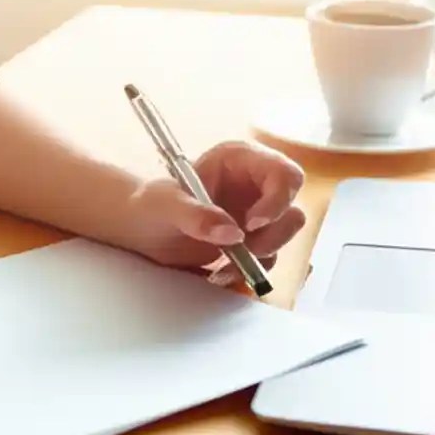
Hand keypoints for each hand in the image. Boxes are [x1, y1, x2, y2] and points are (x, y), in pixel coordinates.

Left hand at [118, 141, 305, 283]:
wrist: (142, 229)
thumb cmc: (150, 204)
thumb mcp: (165, 205)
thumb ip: (195, 215)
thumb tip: (231, 233)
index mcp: (240, 160)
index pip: (283, 174)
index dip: (277, 200)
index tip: (251, 224)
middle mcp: (255, 184)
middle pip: (292, 208)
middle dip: (273, 235)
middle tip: (242, 250)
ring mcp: (257, 212)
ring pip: (285, 235)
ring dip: (262, 255)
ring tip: (225, 265)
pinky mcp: (252, 238)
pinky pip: (268, 257)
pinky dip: (250, 270)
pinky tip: (221, 273)